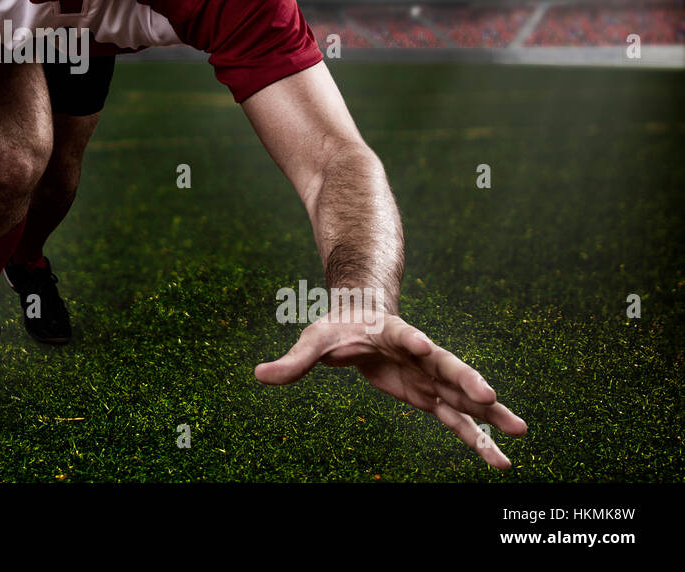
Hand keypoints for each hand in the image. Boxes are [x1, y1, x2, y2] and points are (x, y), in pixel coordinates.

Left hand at [255, 311, 526, 468]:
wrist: (362, 321)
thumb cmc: (337, 329)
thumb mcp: (313, 341)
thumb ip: (293, 360)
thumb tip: (259, 375)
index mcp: (391, 333)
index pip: (403, 335)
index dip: (413, 340)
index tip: (425, 345)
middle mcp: (420, 354)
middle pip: (446, 365)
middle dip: (466, 379)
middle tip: (488, 394)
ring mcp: (431, 377)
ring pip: (463, 396)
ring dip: (489, 414)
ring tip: (521, 432)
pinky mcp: (432, 397)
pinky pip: (459, 421)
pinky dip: (479, 439)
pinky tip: (501, 459)